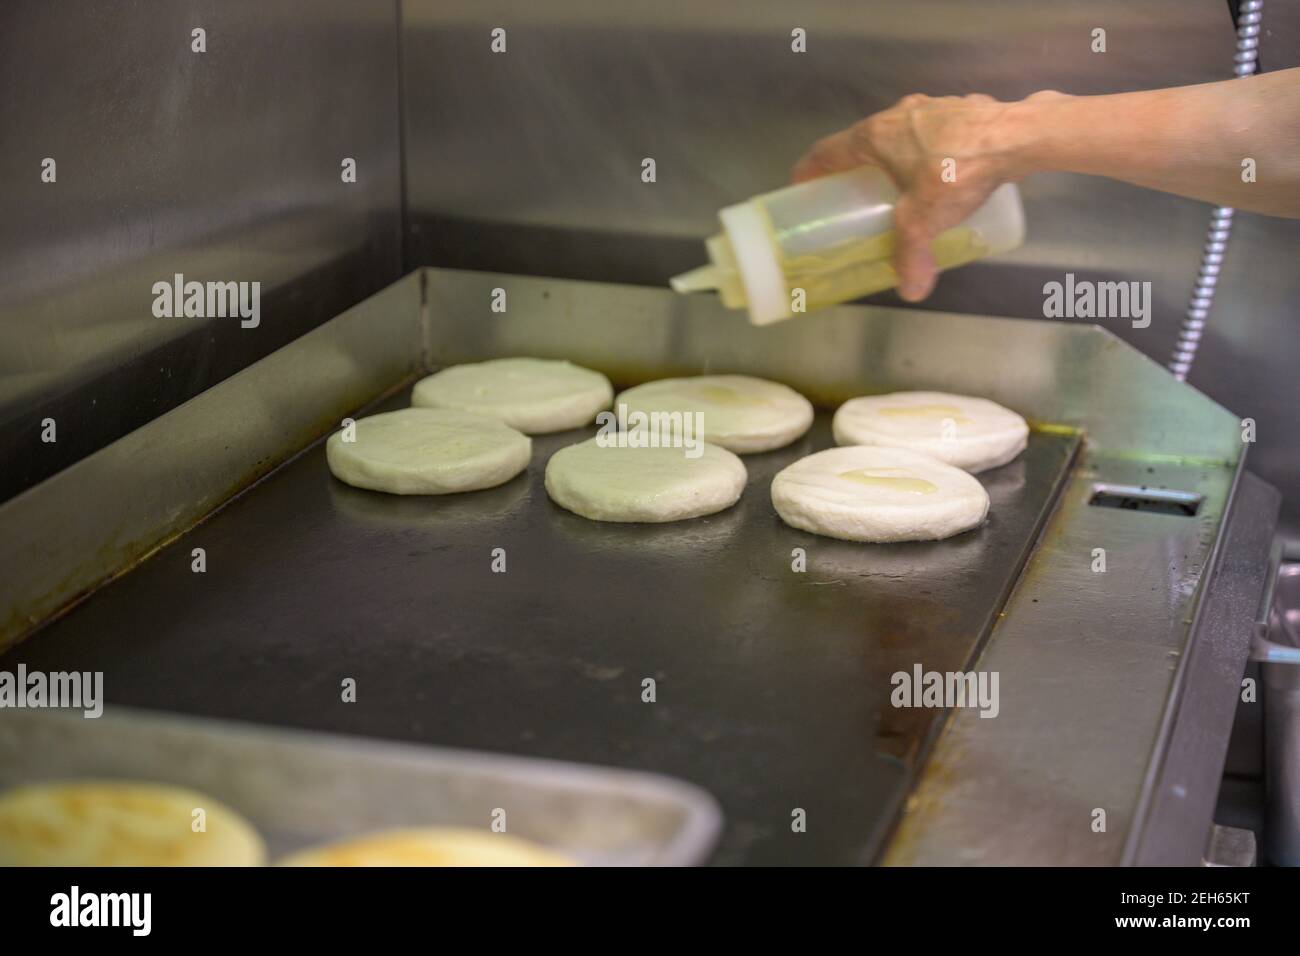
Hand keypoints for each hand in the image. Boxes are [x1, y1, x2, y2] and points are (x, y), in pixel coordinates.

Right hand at [791, 92, 1053, 300]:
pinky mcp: (966, 110)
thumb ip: (910, 256)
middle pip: (864, 141)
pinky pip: (937, 133)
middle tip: (855, 195)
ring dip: (895, 157)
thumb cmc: (956, 172)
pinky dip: (931, 152)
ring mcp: (934, 107)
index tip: (802, 187)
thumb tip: (911, 292)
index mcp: (875, 135)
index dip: (810, 170)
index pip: (827, 151)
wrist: (1020, 136)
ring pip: (903, 134)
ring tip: (901, 186)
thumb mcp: (924, 221)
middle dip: (856, 168)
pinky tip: (945, 172)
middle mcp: (899, 114)